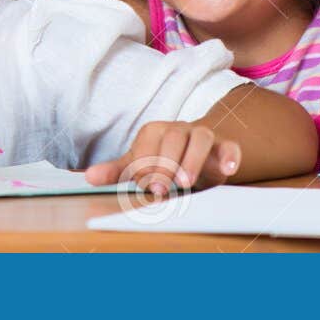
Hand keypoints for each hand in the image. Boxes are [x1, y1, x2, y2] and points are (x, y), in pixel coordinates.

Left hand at [85, 120, 240, 194]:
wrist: (197, 154)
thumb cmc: (163, 160)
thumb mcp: (139, 165)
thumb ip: (116, 171)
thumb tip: (89, 177)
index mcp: (155, 131)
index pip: (149, 143)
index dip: (147, 164)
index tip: (147, 187)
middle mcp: (179, 129)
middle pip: (173, 137)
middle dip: (166, 164)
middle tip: (161, 190)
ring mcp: (203, 136)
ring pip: (201, 137)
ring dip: (193, 159)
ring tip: (186, 183)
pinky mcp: (224, 147)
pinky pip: (229, 146)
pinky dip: (230, 155)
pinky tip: (229, 170)